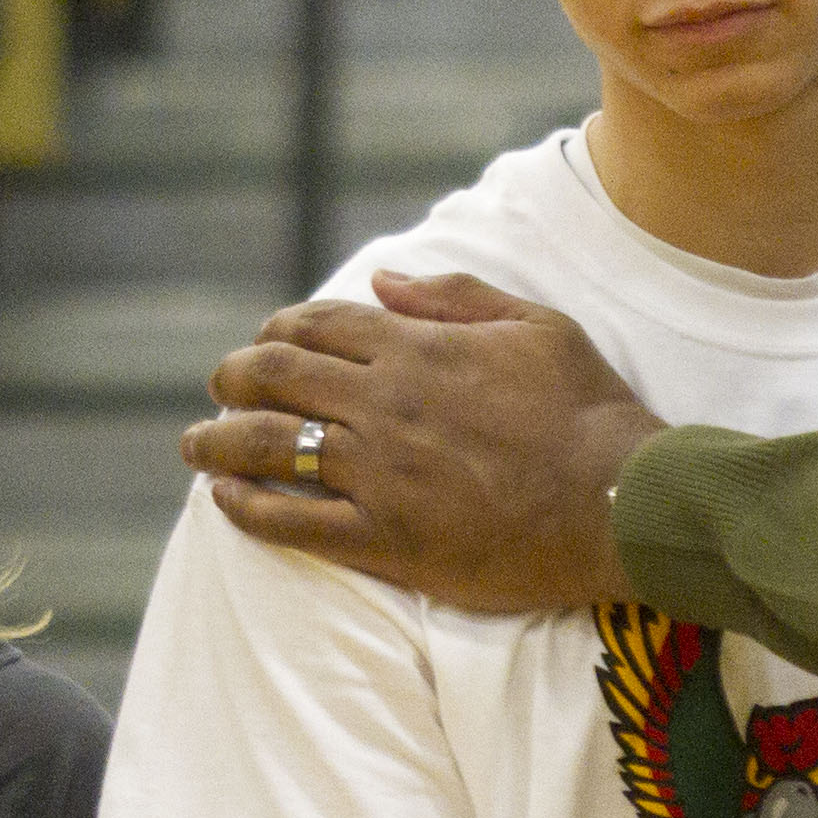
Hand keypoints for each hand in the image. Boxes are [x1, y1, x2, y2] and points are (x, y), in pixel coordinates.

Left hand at [189, 270, 664, 612]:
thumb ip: (454, 297)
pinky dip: (248, 508)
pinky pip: (292, 522)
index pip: (315, 325)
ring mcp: (379, 474)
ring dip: (218, 441)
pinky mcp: (385, 539)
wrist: (622, 502)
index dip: (276, 331)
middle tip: (220, 389)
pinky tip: (227, 501)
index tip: (264, 346)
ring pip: (268, 447)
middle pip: (274, 378)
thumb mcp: (536, 325)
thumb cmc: (590, 412)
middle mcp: (385, 404)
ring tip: (195, 445)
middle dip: (234, 378)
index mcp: (418, 348)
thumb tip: (381, 278)